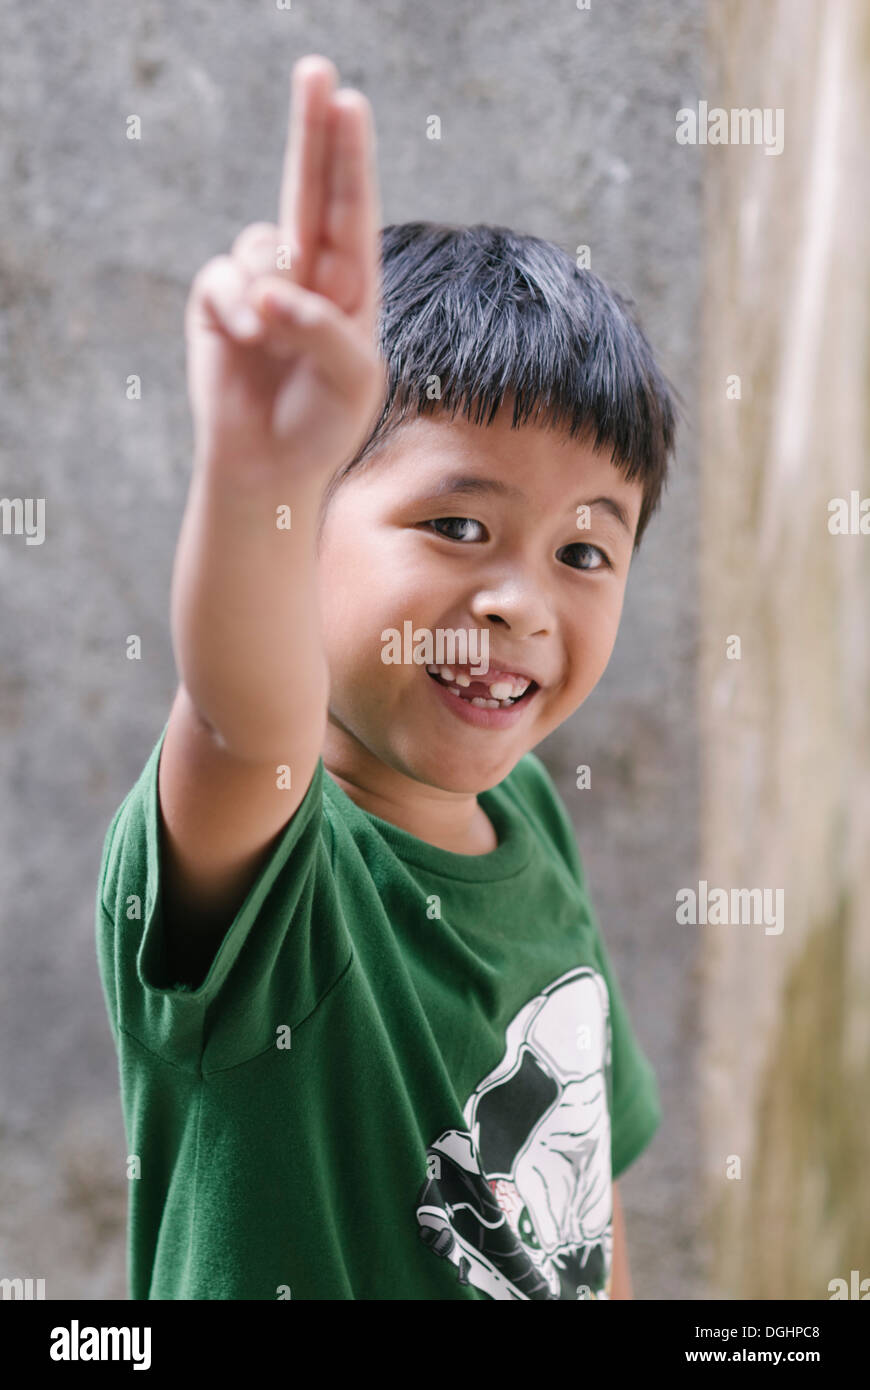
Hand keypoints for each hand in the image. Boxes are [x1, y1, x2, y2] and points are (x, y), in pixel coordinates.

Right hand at [184, 55, 385, 477]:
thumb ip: (326, 330)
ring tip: (271, 341)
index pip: (353, 210)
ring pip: (260, 243)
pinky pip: (221, 276)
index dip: (350, 158)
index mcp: (353, 285)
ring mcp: (260, 284)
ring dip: (268, 292)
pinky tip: (244, 341)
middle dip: (312, 131)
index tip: (350, 104)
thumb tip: (272, 290)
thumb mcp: (353, 381)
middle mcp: (308, 273)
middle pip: (308, 188)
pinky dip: (235, 308)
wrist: (269, 468)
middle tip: (317, 70)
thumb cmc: (324, 425)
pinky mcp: (218, 301)